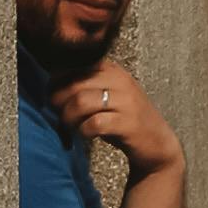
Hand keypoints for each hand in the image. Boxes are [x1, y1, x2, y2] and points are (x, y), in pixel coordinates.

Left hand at [49, 62, 181, 173]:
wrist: (157, 142)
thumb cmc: (124, 119)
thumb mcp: (108, 94)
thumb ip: (85, 85)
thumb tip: (50, 86)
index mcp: (112, 69)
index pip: (75, 65)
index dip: (57, 81)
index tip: (53, 95)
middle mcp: (120, 81)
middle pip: (75, 83)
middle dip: (59, 101)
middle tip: (58, 114)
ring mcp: (126, 101)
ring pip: (81, 101)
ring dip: (68, 116)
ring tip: (69, 125)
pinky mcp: (128, 123)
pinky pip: (95, 123)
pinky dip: (83, 130)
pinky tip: (85, 134)